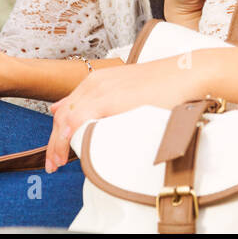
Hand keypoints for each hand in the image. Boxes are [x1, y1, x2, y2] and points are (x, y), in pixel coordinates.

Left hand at [44, 55, 212, 171]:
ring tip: (57, 164)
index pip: (67, 108)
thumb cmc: (165, 86)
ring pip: (66, 120)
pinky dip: (68, 137)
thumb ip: (109, 102)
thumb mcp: (129, 92)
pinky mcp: (108, 99)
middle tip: (52, 164)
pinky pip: (78, 120)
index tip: (57, 151)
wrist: (185, 74)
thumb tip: (92, 117)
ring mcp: (100, 90)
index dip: (57, 131)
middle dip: (53, 141)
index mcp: (98, 81)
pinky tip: (66, 151)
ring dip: (57, 144)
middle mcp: (95, 83)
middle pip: (62, 115)